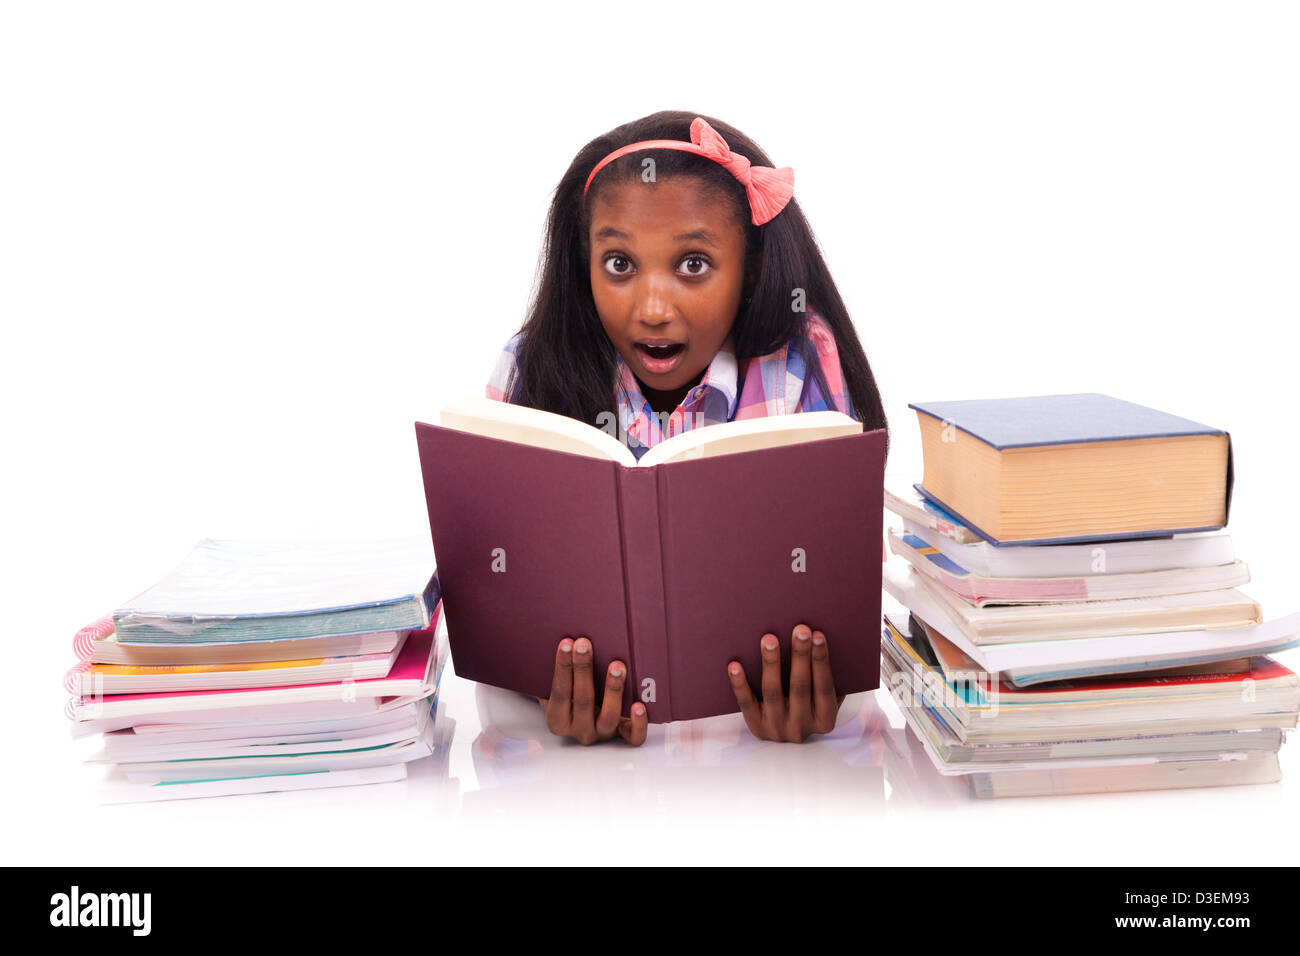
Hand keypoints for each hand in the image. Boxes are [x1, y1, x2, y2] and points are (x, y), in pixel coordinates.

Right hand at [538, 637, 647, 745]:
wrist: (582, 718)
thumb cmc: (571, 695)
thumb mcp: (558, 686)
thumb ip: (561, 670)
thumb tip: (567, 638)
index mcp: (558, 720)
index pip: (560, 693)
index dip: (563, 667)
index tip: (566, 643)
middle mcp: (580, 730)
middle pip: (583, 700)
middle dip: (583, 669)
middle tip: (585, 644)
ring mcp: (602, 733)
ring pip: (609, 716)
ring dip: (613, 689)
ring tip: (616, 666)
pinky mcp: (623, 735)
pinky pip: (633, 737)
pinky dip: (638, 723)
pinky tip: (640, 705)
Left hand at [727, 625, 843, 742]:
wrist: (786, 744)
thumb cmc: (808, 706)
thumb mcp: (823, 700)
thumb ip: (825, 678)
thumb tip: (819, 640)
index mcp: (824, 721)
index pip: (824, 687)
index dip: (821, 660)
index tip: (818, 634)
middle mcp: (801, 727)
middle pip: (799, 686)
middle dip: (800, 655)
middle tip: (800, 629)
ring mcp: (777, 729)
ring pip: (773, 692)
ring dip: (771, 663)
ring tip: (769, 638)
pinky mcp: (756, 727)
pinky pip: (746, 702)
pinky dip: (740, 683)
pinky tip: (735, 664)